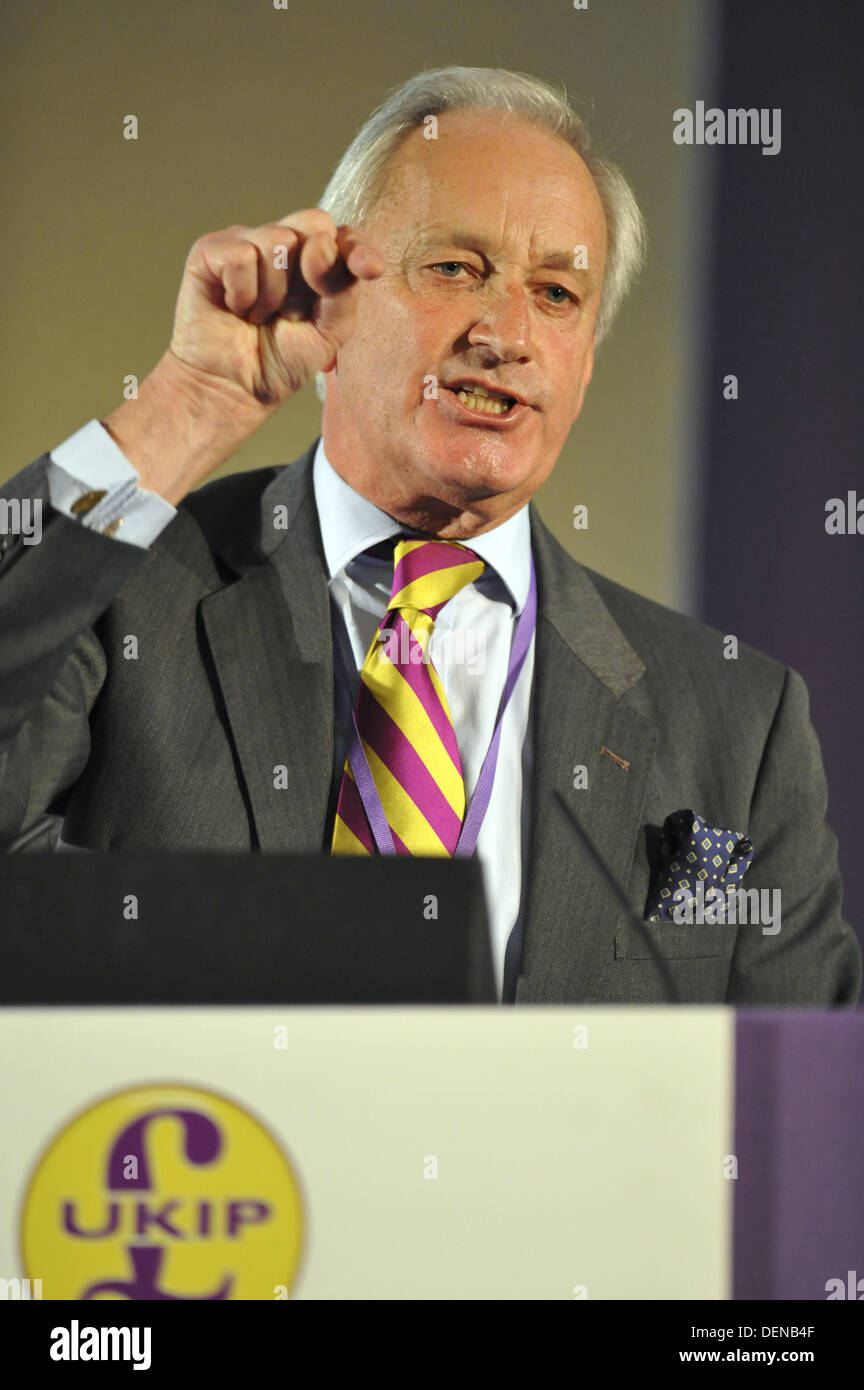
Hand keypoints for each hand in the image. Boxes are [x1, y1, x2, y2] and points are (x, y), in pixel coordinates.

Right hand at [170, 210, 384, 402]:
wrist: (235, 389)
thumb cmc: (281, 362)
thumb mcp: (329, 332)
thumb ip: (344, 290)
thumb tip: (321, 245)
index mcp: (315, 261)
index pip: (345, 236)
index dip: (358, 247)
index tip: (369, 269)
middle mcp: (281, 245)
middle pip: (315, 222)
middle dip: (312, 274)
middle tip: (293, 313)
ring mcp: (245, 242)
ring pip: (278, 240)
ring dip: (274, 293)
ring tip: (259, 316)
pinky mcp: (210, 252)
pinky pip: (241, 256)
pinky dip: (242, 293)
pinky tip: (235, 308)